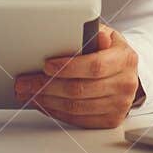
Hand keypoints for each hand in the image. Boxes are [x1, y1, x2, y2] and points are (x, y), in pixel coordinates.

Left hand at [14, 24, 140, 129]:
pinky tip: (44, 103)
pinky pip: (78, 120)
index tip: (46, 66)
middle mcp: (125, 84)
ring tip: (30, 93)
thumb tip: (92, 32)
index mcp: (125, 59)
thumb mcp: (106, 36)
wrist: (126, 73)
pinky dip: (56, 112)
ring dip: (47, 101)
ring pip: (76, 107)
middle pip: (80, 90)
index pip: (94, 66)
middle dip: (47, 86)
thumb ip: (95, 34)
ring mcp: (119, 105)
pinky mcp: (110, 120)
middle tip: (26, 82)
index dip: (68, 67)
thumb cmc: (111, 52)